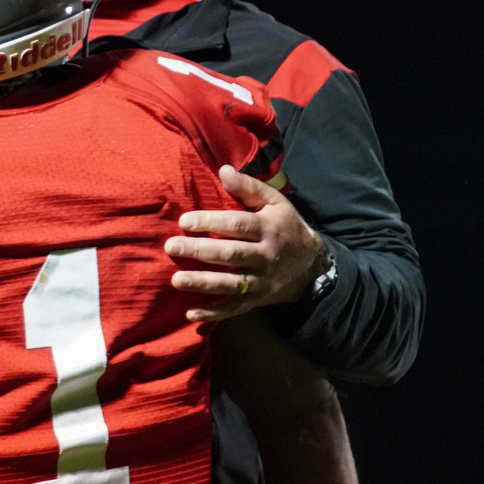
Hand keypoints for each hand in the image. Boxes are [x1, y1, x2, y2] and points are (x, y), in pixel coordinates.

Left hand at [166, 165, 328, 321]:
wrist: (312, 265)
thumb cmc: (285, 227)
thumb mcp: (275, 203)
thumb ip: (249, 187)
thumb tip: (223, 170)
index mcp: (268, 229)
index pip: (238, 225)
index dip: (211, 223)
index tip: (184, 221)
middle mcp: (265, 256)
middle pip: (230, 255)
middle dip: (200, 252)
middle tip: (171, 246)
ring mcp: (261, 281)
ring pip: (231, 284)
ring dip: (203, 283)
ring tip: (176, 279)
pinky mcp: (257, 300)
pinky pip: (235, 309)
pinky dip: (214, 313)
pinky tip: (192, 314)